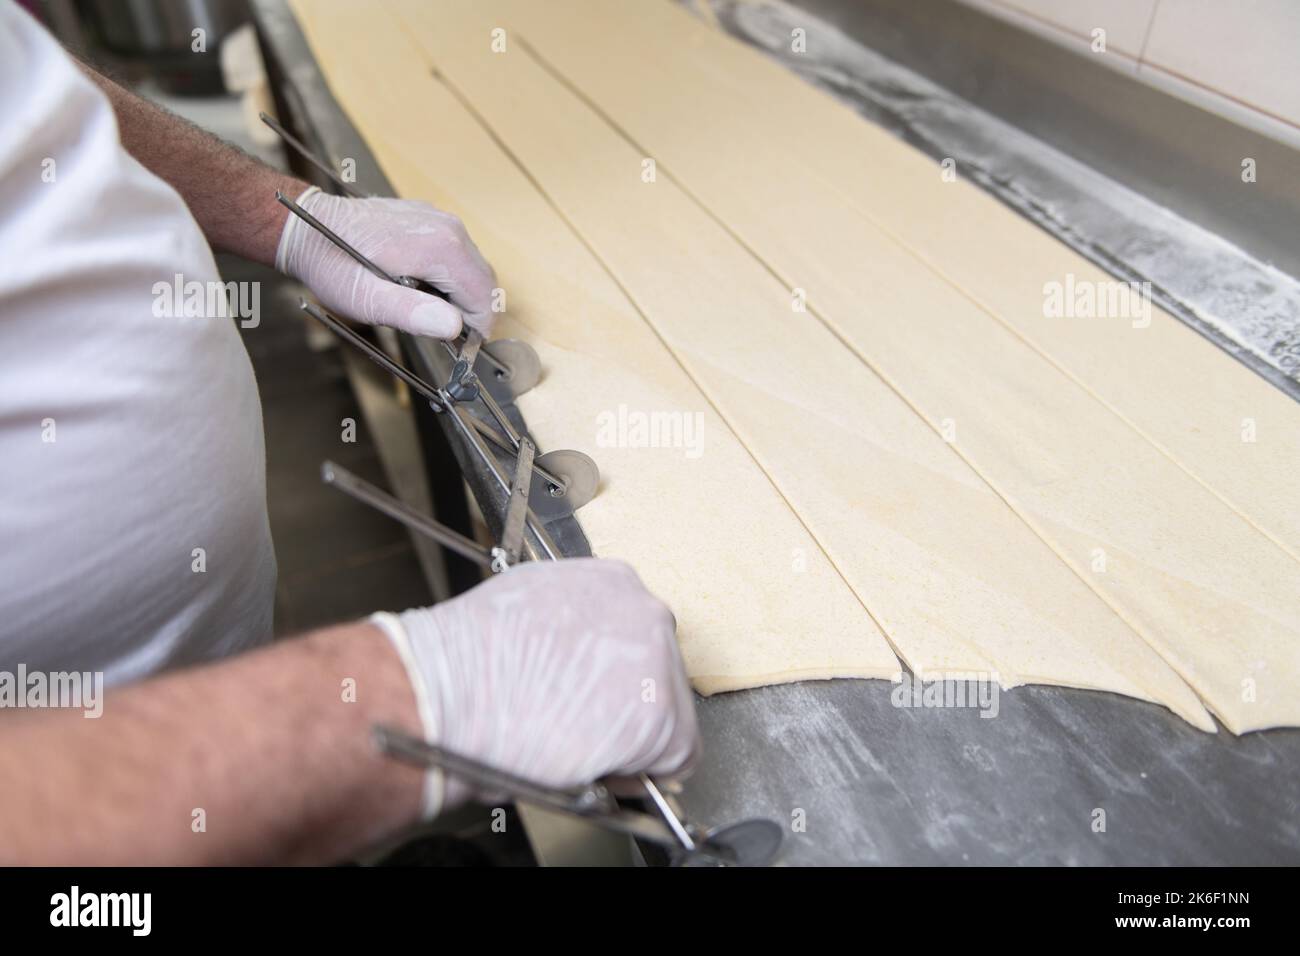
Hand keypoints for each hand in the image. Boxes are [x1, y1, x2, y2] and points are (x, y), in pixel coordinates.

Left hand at [276, 187, 496, 337]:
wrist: (308, 225)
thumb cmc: (334, 264)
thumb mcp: (367, 300)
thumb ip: (412, 313)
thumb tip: (453, 327)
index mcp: (441, 248)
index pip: (484, 298)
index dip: (477, 329)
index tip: (460, 348)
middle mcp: (449, 228)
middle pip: (484, 282)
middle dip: (472, 312)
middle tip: (442, 332)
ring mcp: (440, 219)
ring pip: (474, 267)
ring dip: (461, 294)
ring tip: (427, 308)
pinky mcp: (430, 218)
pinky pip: (457, 252)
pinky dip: (450, 275)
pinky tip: (420, 284)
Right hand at [371, 559, 699, 816]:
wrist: (449, 696)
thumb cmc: (467, 660)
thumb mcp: (525, 606)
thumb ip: (566, 624)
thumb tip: (573, 656)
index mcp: (611, 580)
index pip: (637, 632)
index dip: (615, 675)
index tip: (597, 696)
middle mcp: (644, 610)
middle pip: (659, 670)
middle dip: (626, 703)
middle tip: (584, 727)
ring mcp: (658, 663)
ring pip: (669, 713)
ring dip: (632, 736)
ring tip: (577, 747)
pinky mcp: (660, 719)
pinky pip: (674, 758)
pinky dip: (640, 773)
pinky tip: (595, 767)